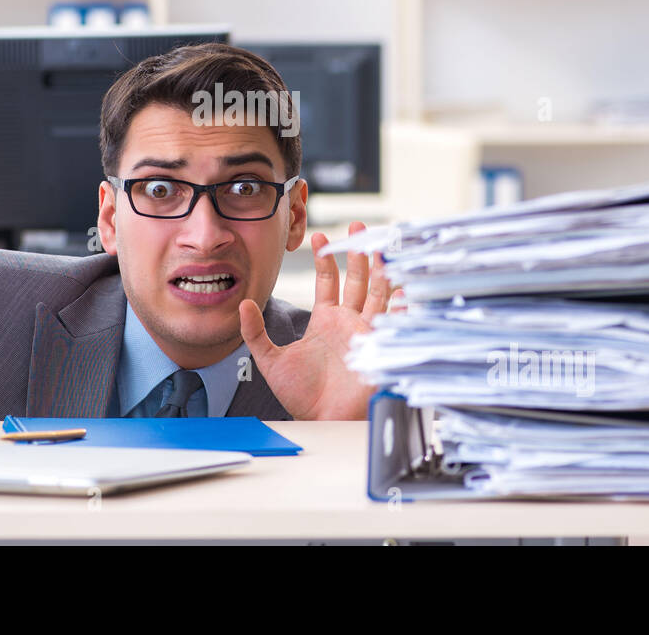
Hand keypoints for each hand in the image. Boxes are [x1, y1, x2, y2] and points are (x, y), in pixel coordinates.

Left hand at [238, 221, 390, 419]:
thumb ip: (255, 332)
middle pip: (358, 279)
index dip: (325, 258)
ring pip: (379, 292)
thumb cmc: (302, 397)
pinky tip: (405, 286)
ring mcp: (368, 332)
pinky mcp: (383, 346)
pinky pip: (397, 320)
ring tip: (380, 245)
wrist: (324, 422)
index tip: (319, 237)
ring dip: (381, 269)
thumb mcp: (271, 360)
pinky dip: (403, 304)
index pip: (328, 282)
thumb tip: (242, 303)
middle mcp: (350, 322)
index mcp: (326, 321)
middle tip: (357, 226)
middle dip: (358, 252)